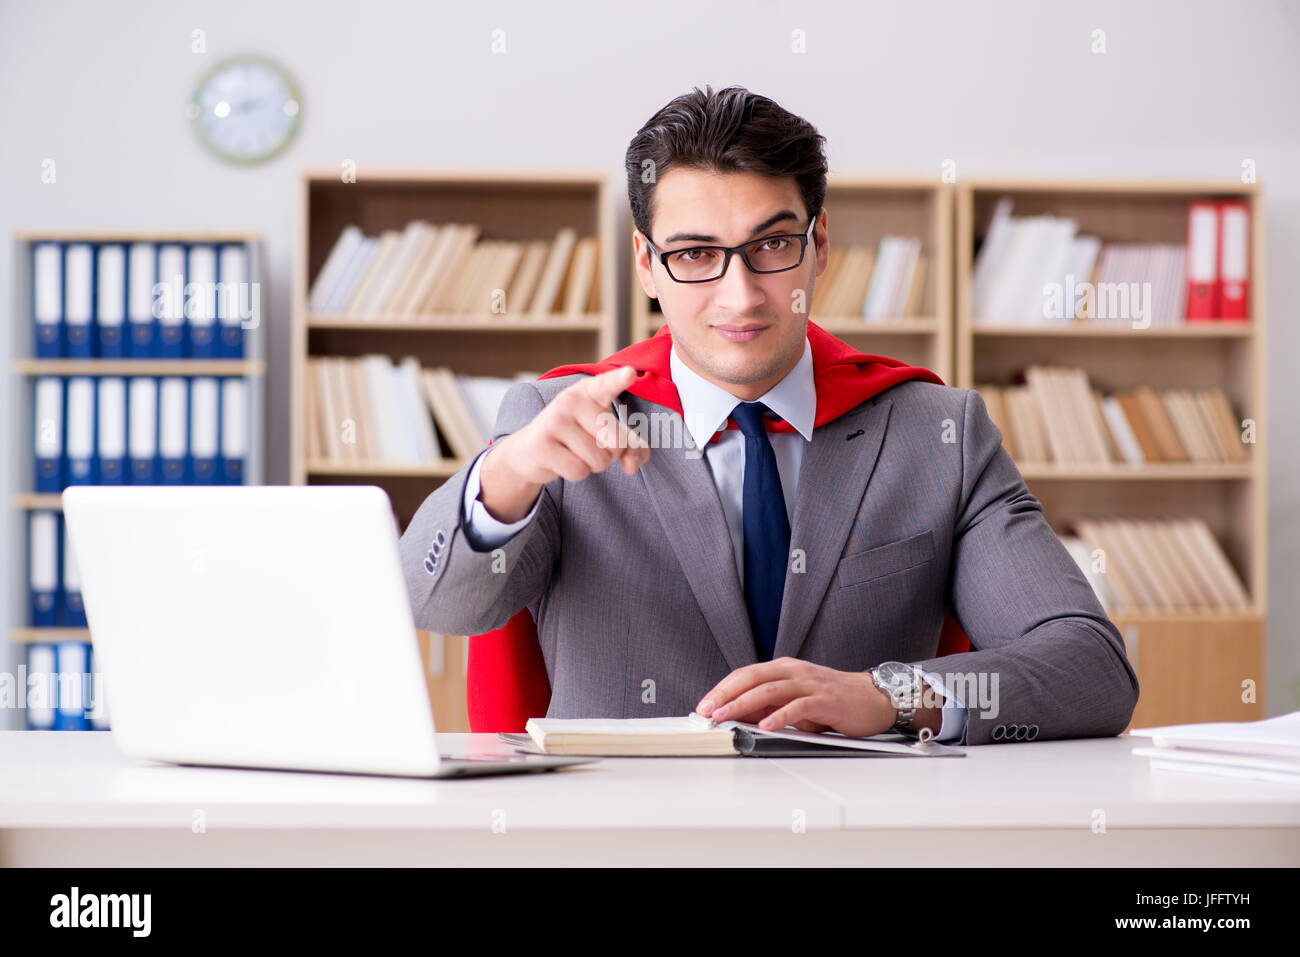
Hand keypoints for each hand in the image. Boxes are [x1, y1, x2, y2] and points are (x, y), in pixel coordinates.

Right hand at [478, 365, 649, 521]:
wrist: (530, 451)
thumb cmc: (577, 439)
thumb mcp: (607, 436)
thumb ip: (633, 448)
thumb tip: (630, 466)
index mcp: (591, 391)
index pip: (607, 385)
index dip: (619, 380)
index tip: (631, 373)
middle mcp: (571, 400)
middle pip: (617, 441)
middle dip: (610, 454)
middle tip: (588, 444)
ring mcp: (555, 420)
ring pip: (599, 460)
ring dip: (592, 465)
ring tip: (573, 451)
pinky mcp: (543, 444)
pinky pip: (579, 471)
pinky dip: (576, 473)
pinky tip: (561, 460)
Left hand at [695, 657, 897, 737]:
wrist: (874, 698)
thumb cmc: (835, 700)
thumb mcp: (796, 700)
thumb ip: (770, 704)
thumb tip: (739, 716)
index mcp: (784, 669)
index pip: (745, 674)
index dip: (722, 688)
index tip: (704, 705)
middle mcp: (794, 671)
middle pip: (752, 678)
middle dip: (725, 694)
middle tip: (707, 710)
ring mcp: (809, 684)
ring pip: (769, 690)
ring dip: (743, 705)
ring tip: (726, 717)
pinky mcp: (825, 700)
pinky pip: (798, 706)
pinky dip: (779, 716)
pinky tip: (766, 726)